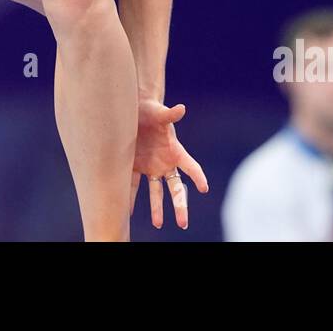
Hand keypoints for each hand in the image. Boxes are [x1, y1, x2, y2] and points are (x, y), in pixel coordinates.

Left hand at [130, 98, 208, 229]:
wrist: (135, 111)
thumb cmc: (152, 110)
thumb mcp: (160, 113)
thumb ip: (170, 114)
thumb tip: (181, 108)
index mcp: (175, 151)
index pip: (191, 166)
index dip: (198, 176)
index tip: (204, 188)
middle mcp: (165, 163)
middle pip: (176, 188)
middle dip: (180, 205)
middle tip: (183, 223)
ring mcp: (151, 167)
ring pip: (156, 192)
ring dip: (157, 208)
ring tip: (158, 224)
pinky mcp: (136, 167)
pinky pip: (134, 185)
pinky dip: (131, 198)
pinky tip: (128, 212)